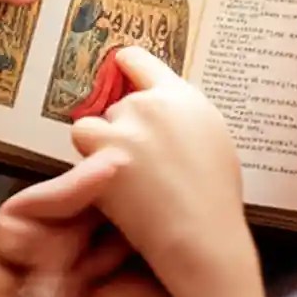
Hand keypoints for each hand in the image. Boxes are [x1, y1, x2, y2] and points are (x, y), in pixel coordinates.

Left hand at [66, 47, 266, 296]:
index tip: (118, 78)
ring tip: (124, 176)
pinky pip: (82, 146)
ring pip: (92, 123)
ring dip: (99, 144)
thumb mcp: (212, 138)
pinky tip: (112, 186)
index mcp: (183, 96)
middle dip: (120, 126)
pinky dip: (87, 164)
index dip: (124, 69)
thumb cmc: (215, 197)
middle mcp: (152, 103)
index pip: (137, 59)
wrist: (201, 236)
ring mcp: (127, 127)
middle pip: (116, 102)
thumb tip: (162, 107)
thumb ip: (183, 115)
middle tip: (138, 162)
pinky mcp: (105, 154)